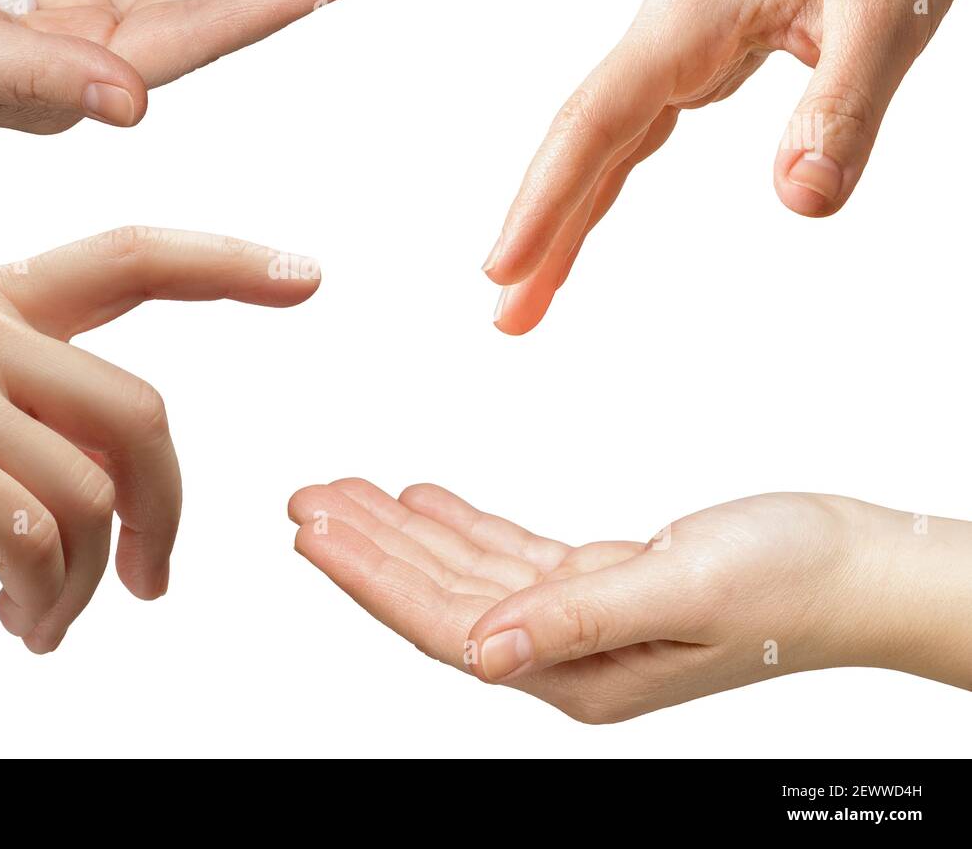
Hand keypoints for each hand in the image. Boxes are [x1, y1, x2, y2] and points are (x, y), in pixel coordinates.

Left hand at [289, 480, 971, 720]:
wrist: (859, 566)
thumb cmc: (791, 581)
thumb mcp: (681, 590)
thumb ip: (576, 619)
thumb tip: (480, 653)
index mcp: (580, 673)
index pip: (449, 626)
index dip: (374, 579)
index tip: (314, 531)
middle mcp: (569, 654)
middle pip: (442, 598)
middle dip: (368, 549)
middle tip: (304, 500)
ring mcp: (582, 618)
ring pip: (467, 570)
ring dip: (403, 531)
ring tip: (342, 492)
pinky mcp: (601, 581)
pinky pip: (510, 552)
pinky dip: (461, 524)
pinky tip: (422, 499)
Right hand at [484, 0, 971, 333]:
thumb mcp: (890, 13)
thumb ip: (843, 110)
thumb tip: (801, 204)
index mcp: (690, 18)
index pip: (596, 122)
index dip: (544, 200)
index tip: (504, 267)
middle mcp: (666, 31)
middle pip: (577, 141)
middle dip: (536, 228)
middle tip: (505, 315)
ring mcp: (677, 43)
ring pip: (598, 141)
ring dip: (561, 215)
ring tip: (533, 289)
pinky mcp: (698, 55)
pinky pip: (632, 131)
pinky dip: (601, 183)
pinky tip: (583, 219)